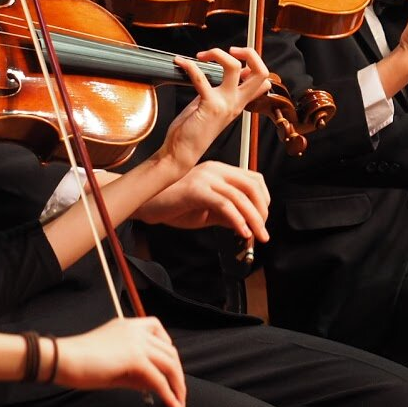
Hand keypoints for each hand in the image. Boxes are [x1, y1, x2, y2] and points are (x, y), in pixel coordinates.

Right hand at [56, 317, 185, 406]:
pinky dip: (169, 393)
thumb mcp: (113, 365)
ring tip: (179, 402)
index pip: (157, 329)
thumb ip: (135, 372)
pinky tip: (172, 404)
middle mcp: (135, 330)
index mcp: (128, 325)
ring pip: (169, 363)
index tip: (169, 366)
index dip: (168, 348)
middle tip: (178, 391)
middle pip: (168, 350)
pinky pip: (159, 378)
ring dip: (177, 384)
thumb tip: (155, 386)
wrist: (63, 358)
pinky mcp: (134, 358)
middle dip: (177, 372)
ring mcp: (136, 342)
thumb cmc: (80, 362)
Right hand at [133, 160, 269, 242]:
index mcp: (219, 171)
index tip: (263, 220)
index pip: (253, 179)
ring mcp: (205, 178)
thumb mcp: (206, 210)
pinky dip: (237, 220)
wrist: (143, 203)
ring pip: (241, 197)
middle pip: (252, 186)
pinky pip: (224, 205)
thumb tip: (247, 224)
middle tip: (262, 232)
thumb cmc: (172, 205)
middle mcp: (215, 170)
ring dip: (253, 220)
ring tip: (256, 237)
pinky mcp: (195, 190)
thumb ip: (226, 214)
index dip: (263, 200)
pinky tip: (241, 232)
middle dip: (262, 211)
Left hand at [160, 47, 270, 173]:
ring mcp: (225, 104)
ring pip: (234, 67)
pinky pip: (202, 78)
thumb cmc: (194, 129)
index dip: (255, 62)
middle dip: (249, 52)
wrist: (182, 153)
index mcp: (239, 102)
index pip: (263, 79)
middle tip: (231, 49)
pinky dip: (190, 66)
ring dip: (217, 53)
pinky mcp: (209, 106)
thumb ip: (224, 91)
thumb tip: (232, 75)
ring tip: (201, 56)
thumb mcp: (215, 107)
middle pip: (261, 72)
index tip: (236, 56)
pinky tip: (180, 63)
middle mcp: (236, 102)